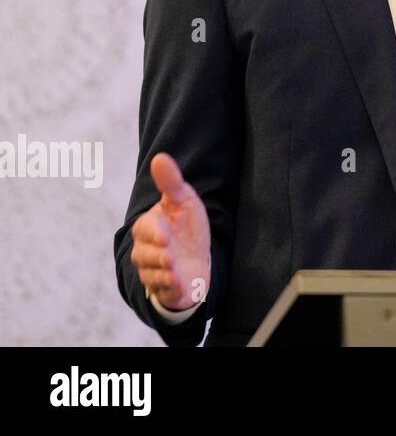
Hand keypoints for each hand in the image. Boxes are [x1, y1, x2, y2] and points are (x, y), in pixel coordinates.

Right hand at [130, 152, 211, 311]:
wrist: (199, 259)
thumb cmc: (188, 227)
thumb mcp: (184, 201)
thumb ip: (171, 182)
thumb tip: (159, 157)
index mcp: (148, 228)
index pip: (144, 229)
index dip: (154, 232)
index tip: (165, 234)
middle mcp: (145, 251)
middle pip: (144, 254)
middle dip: (157, 254)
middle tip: (170, 254)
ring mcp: (152, 271)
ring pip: (151, 273)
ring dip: (163, 272)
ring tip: (175, 269)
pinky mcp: (164, 289)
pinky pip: (161, 290)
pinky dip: (169, 287)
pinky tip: (178, 283)